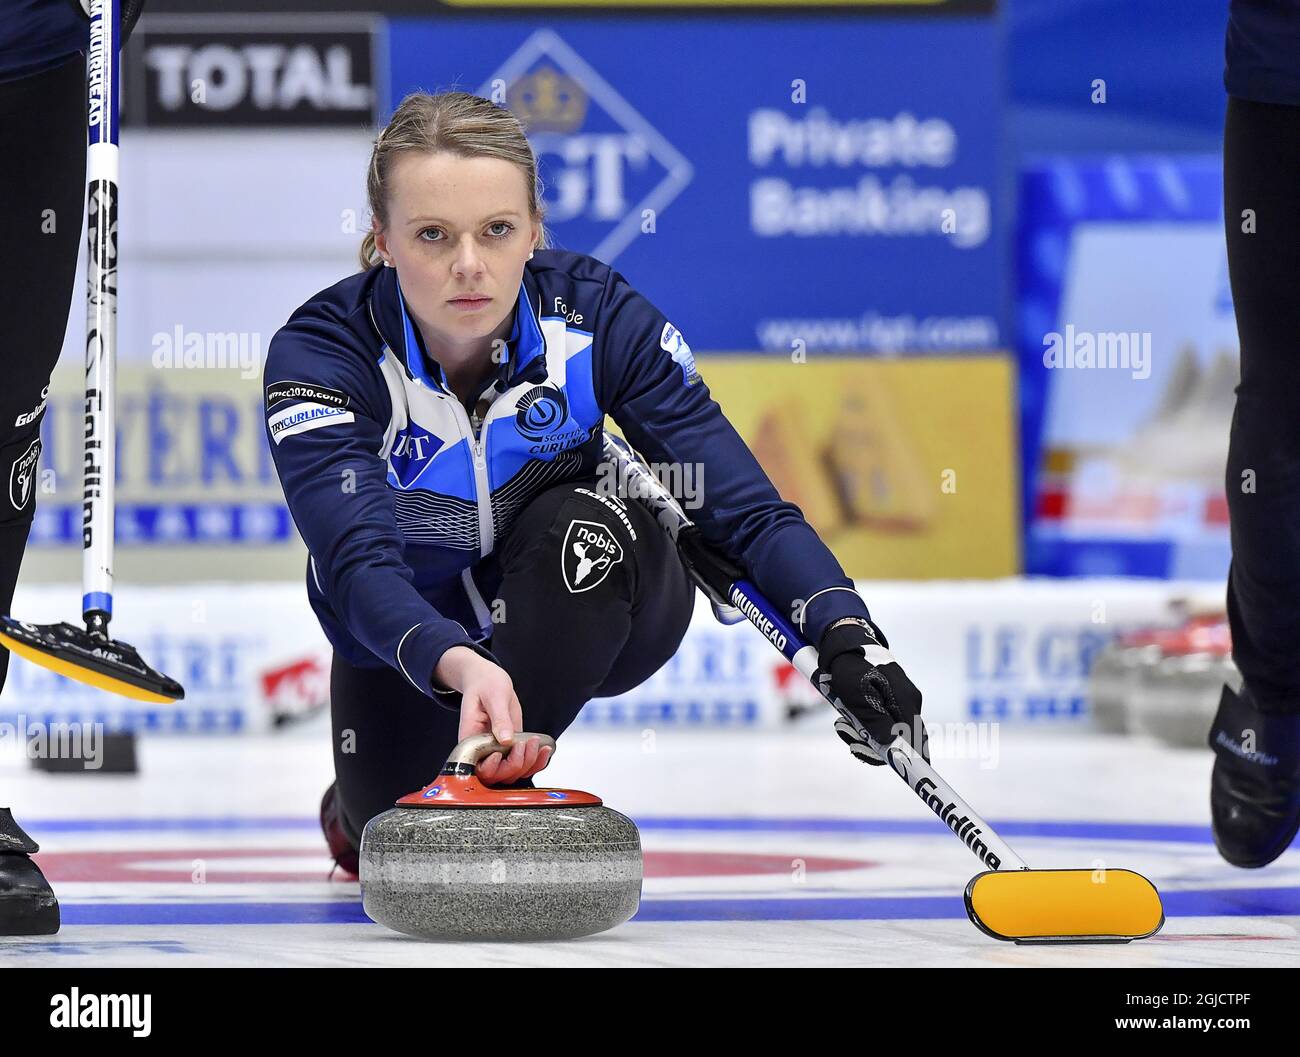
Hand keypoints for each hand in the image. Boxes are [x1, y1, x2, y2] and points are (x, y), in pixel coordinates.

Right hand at [435, 646, 553, 784]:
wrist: (490, 681)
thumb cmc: (485, 684)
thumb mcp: (493, 696)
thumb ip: (499, 718)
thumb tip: (505, 739)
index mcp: (471, 738)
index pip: (477, 767)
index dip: (491, 768)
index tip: (500, 752)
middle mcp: (483, 749)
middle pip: (496, 776)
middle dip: (515, 764)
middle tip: (524, 743)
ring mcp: (498, 750)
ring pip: (512, 774)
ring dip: (529, 764)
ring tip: (536, 743)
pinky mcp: (512, 748)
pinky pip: (523, 764)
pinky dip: (537, 762)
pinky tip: (544, 749)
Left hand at [816, 619, 927, 765]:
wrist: (844, 644)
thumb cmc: (851, 668)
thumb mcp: (858, 698)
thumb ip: (875, 723)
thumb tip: (893, 747)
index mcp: (906, 701)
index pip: (919, 739)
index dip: (918, 760)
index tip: (916, 776)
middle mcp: (908, 702)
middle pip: (902, 739)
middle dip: (875, 745)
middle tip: (849, 738)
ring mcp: (899, 701)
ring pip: (888, 732)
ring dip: (864, 735)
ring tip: (842, 724)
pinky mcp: (888, 700)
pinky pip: (880, 722)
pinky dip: (864, 725)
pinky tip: (847, 719)